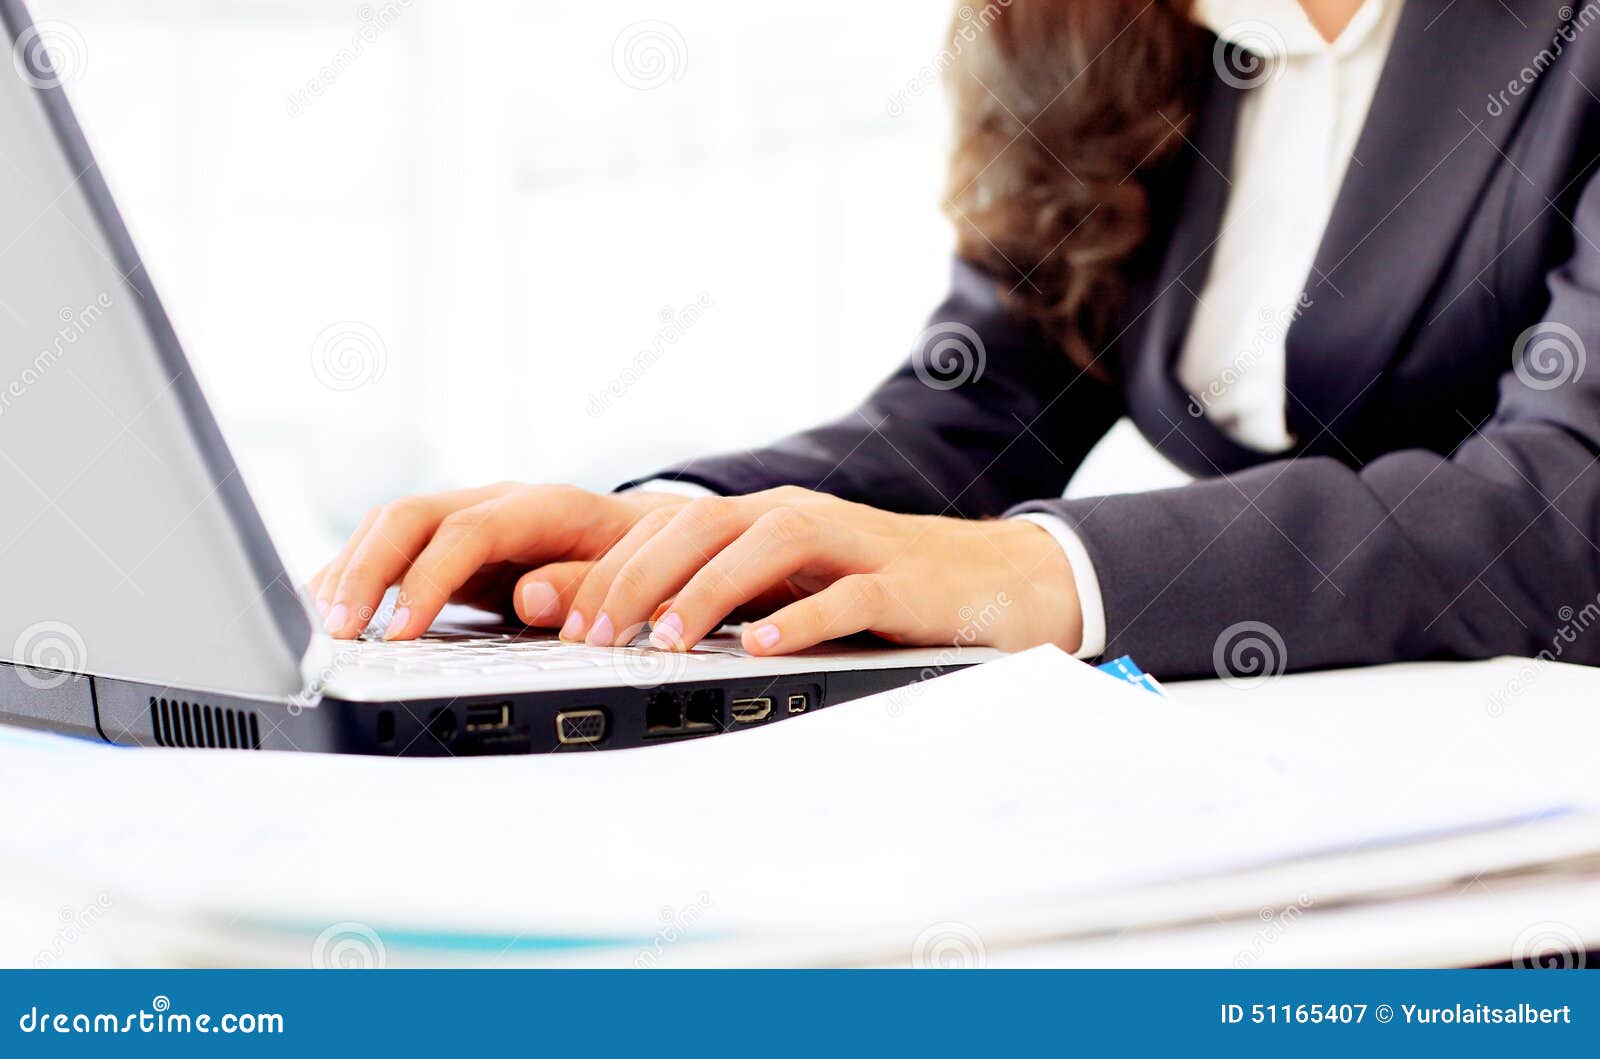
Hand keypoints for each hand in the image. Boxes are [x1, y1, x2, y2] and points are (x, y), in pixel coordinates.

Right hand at [308, 483, 687, 638]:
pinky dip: (355, 575)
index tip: (399, 632)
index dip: (428, 579)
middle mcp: (495, 502)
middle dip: (367, 570)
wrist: (645, 537)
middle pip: (410, 516)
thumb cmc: (637, 560)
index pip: (468, 532)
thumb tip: (531, 596)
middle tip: (339, 630)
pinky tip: (329, 609)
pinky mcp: (449, 543)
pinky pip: (390, 547)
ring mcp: (467, 516)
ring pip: (390, 526)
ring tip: (321, 625)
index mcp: (542, 507)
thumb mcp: (629, 573)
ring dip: (349, 571)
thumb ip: (585, 584)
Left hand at [559, 486, 1083, 655]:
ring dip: (708, 590)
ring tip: (664, 640)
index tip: (564, 626)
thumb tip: (630, 630)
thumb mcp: (790, 590)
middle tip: (593, 638)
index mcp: (764, 519)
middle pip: (703, 524)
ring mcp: (854, 545)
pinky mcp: (902, 583)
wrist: (994, 580)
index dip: (610, 572)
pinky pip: (848, 594)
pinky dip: (802, 617)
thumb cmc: (878, 589)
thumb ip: (722, 599)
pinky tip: (762, 646)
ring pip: (769, 545)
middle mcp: (800, 519)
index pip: (669, 528)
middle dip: (638, 579)